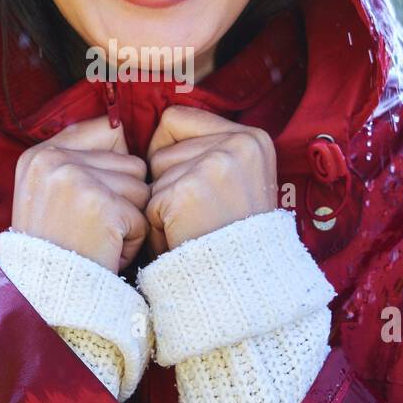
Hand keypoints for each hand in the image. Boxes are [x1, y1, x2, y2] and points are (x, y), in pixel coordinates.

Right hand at [11, 115, 149, 272]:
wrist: (43, 298)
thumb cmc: (55, 249)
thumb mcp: (49, 194)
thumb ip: (79, 160)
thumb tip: (121, 130)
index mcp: (40, 154)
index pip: (108, 131)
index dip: (114, 166)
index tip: (95, 198)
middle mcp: (54, 160)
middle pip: (131, 162)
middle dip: (124, 198)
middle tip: (91, 227)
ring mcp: (76, 179)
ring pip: (142, 188)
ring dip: (130, 220)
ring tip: (98, 240)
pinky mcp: (101, 205)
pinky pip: (143, 216)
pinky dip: (133, 241)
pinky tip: (104, 253)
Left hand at [144, 106, 276, 255]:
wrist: (245, 284)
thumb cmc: (234, 236)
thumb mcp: (239, 179)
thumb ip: (207, 150)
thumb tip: (157, 130)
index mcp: (252, 137)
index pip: (174, 118)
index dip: (167, 150)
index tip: (186, 182)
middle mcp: (237, 143)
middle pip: (160, 149)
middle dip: (167, 185)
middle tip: (199, 215)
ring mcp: (214, 164)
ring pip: (152, 175)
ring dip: (161, 206)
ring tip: (193, 227)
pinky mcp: (188, 190)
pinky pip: (150, 201)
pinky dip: (158, 227)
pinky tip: (185, 239)